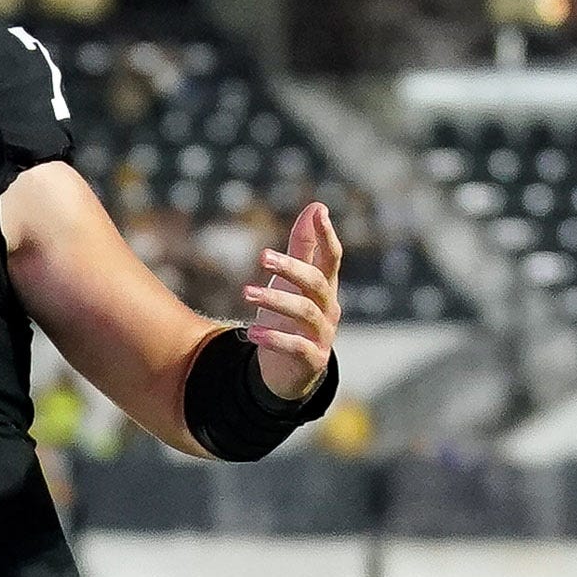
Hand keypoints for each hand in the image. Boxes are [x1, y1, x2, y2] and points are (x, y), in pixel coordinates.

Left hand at [246, 200, 342, 399]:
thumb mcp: (294, 281)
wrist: (288, 370)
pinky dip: (275, 339)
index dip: (326, 235)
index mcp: (325, 287)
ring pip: (305, 313)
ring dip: (275, 300)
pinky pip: (296, 347)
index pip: (331, 257)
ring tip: (245, 293)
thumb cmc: (290, 317)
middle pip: (315, 283)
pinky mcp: (312, 359)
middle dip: (290, 268)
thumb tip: (316, 206)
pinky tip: (252, 333)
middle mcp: (328, 308)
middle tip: (262, 256)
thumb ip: (304, 246)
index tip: (319, 212)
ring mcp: (323, 335)